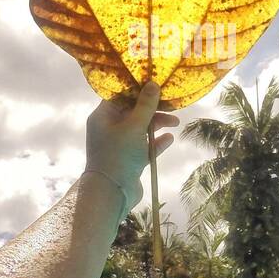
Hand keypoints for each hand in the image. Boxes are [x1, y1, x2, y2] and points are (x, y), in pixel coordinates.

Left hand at [85, 82, 178, 210]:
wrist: (112, 193)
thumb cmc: (119, 155)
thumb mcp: (134, 126)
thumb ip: (145, 105)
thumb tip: (152, 84)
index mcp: (103, 117)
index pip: (119, 96)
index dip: (137, 89)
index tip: (155, 85)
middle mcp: (108, 128)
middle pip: (132, 112)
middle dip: (153, 109)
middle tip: (171, 106)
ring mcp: (118, 145)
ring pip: (140, 129)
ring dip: (157, 125)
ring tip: (175, 123)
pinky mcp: (128, 160)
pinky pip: (144, 146)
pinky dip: (156, 142)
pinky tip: (169, 139)